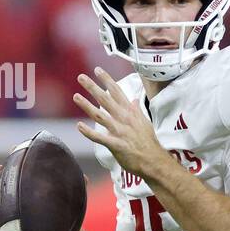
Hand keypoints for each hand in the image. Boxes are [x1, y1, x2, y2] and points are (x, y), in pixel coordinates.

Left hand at [74, 67, 166, 181]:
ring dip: (87, 106)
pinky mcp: (115, 145)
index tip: (98, 70)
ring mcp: (119, 131)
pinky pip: (99, 137)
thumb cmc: (148, 142)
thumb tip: (134, 99)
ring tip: (75, 96)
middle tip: (81, 77)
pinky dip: (88, 132)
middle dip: (93, 87)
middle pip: (106, 100)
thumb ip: (136, 110)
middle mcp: (124, 119)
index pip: (117, 92)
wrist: (153, 160)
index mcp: (130, 112)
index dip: (107, 80)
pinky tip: (78, 126)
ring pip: (100, 115)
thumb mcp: (144, 122)